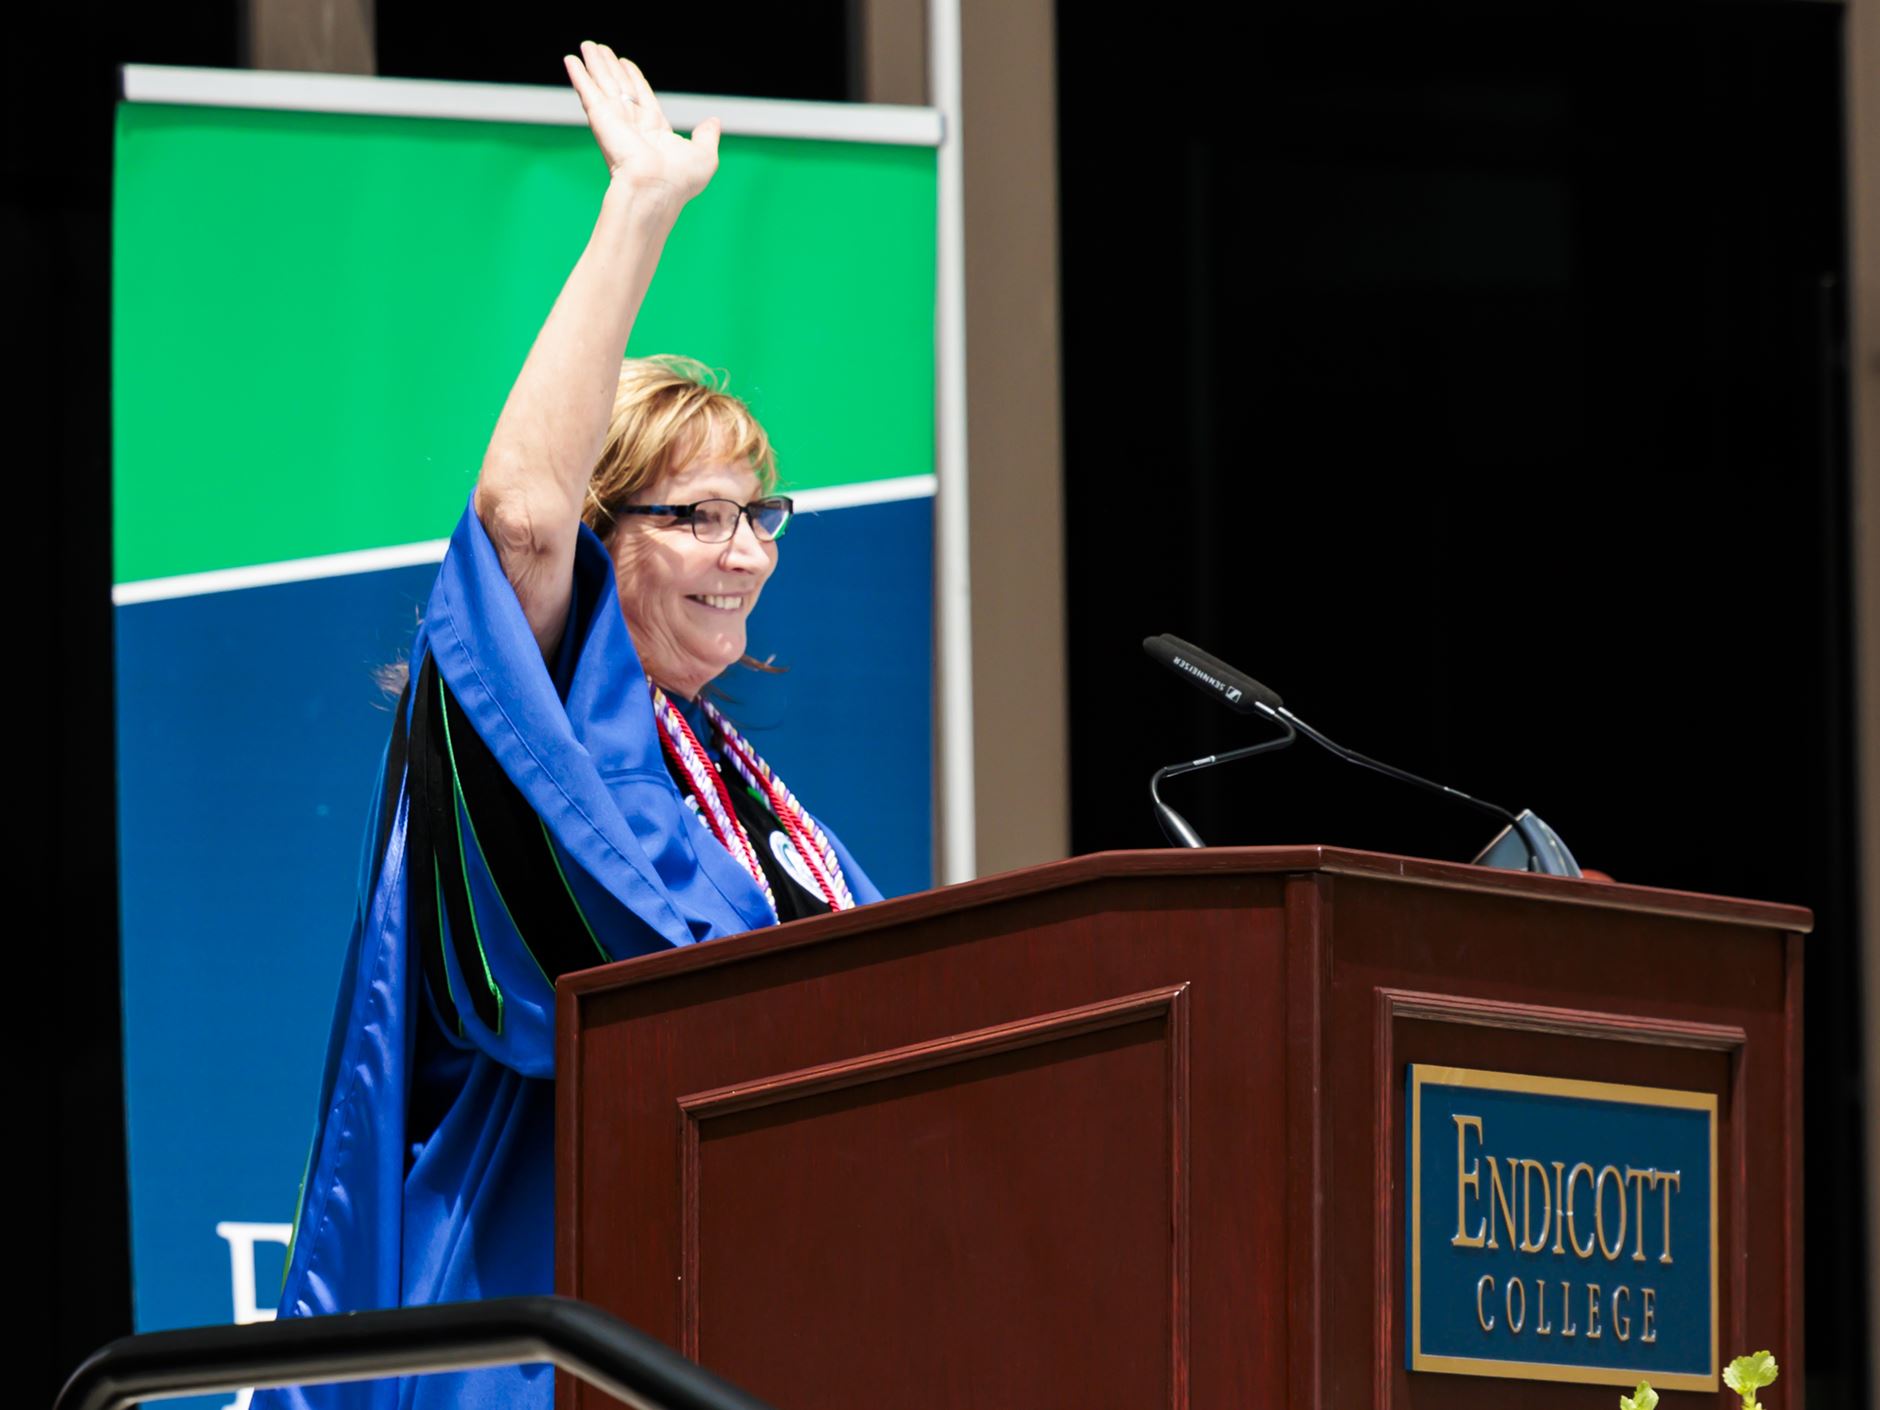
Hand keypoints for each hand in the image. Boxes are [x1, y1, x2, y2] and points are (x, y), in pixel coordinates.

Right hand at [563, 42, 719, 203]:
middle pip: (620, 87)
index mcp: (654, 132)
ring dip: (595, 64)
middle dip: (610, 67)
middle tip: (599, 48)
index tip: (625, 62)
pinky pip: (587, 91)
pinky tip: (570, 60)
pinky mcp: (600, 118)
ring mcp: (615, 120)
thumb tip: (714, 122)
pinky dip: (578, 75)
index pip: (642, 97)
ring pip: (604, 84)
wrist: (656, 189)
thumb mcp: (704, 155)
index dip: (633, 78)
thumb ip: (707, 136)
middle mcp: (632, 125)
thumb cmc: (679, 181)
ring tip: (587, 45)